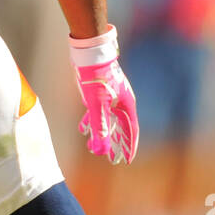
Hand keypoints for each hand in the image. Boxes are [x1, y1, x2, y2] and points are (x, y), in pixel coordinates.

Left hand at [70, 26, 138, 163]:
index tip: (127, 160)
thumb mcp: (98, 104)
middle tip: (111, 159)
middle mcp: (121, 103)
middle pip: (120, 128)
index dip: (129, 146)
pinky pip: (97, 113)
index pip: (131, 131)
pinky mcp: (99, 94)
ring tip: (93, 148)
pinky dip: (91, 122)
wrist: (89, 54)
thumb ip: (99, 126)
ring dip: (101, 135)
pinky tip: (83, 130)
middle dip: (115, 144)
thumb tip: (100, 148)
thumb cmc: (97, 77)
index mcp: (126, 105)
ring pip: (107, 121)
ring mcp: (110, 98)